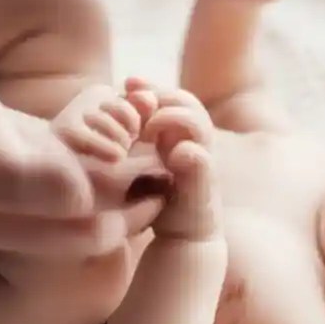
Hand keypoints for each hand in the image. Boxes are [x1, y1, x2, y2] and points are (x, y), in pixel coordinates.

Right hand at [0, 68, 162, 255]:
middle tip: (175, 141)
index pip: (98, 229)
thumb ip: (19, 173)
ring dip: (113, 170)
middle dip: (139, 189)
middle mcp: (6, 217)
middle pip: (93, 220)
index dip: (143, 202)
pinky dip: (77, 152)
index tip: (178, 162)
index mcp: (8, 218)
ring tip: (145, 127)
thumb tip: (89, 197)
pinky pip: (41, 174)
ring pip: (72, 198)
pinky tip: (92, 119)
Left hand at [132, 80, 219, 240]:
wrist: (183, 240)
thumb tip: (119, 110)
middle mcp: (194, 142)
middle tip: (137, 101)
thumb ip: (135, 140)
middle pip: (186, 102)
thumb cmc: (158, 202)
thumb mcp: (140, 166)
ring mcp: (202, 161)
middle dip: (161, 96)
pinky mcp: (204, 184)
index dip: (152, 88)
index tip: (129, 83)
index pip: (172, 98)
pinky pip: (200, 157)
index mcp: (179, 136)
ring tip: (147, 130)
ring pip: (196, 122)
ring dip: (170, 118)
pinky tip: (171, 155)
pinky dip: (187, 151)